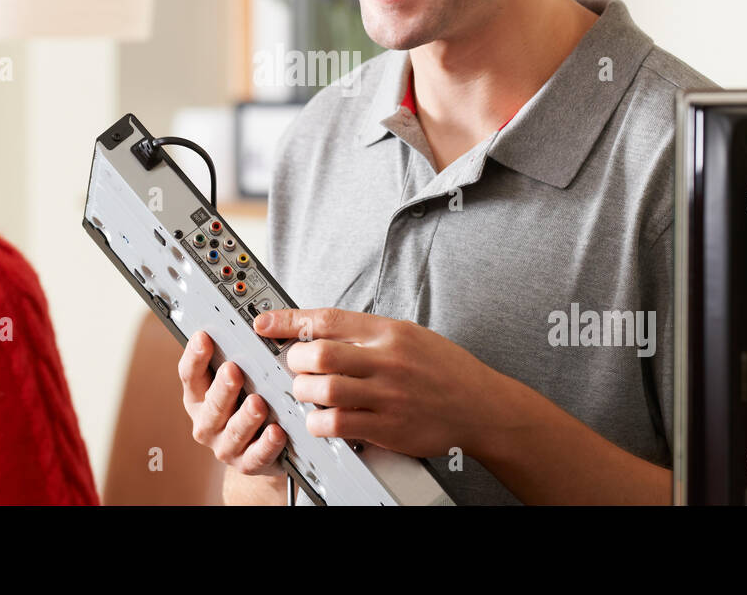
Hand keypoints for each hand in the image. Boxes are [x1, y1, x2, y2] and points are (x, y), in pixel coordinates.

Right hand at [177, 331, 285, 474]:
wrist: (260, 448)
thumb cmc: (247, 400)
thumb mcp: (238, 378)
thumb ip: (237, 356)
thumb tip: (251, 322)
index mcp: (199, 396)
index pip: (190, 375)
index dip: (195, 356)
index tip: (203, 337)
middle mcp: (207, 421)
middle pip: (211, 404)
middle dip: (222, 387)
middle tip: (233, 370)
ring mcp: (225, 445)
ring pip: (233, 432)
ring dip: (246, 417)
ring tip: (258, 402)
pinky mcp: (247, 463)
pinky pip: (256, 456)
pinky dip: (266, 445)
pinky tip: (276, 431)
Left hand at [252, 307, 505, 460]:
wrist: (481, 406)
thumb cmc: (445, 370)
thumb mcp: (410, 335)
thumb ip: (368, 333)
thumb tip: (321, 330)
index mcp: (390, 332)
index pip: (328, 319)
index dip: (289, 320)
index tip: (265, 323)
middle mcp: (387, 360)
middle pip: (320, 354)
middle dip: (295, 361)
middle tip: (294, 365)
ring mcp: (388, 395)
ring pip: (324, 390)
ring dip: (304, 392)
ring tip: (306, 392)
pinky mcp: (388, 428)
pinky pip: (339, 424)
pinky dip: (319, 422)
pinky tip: (320, 420)